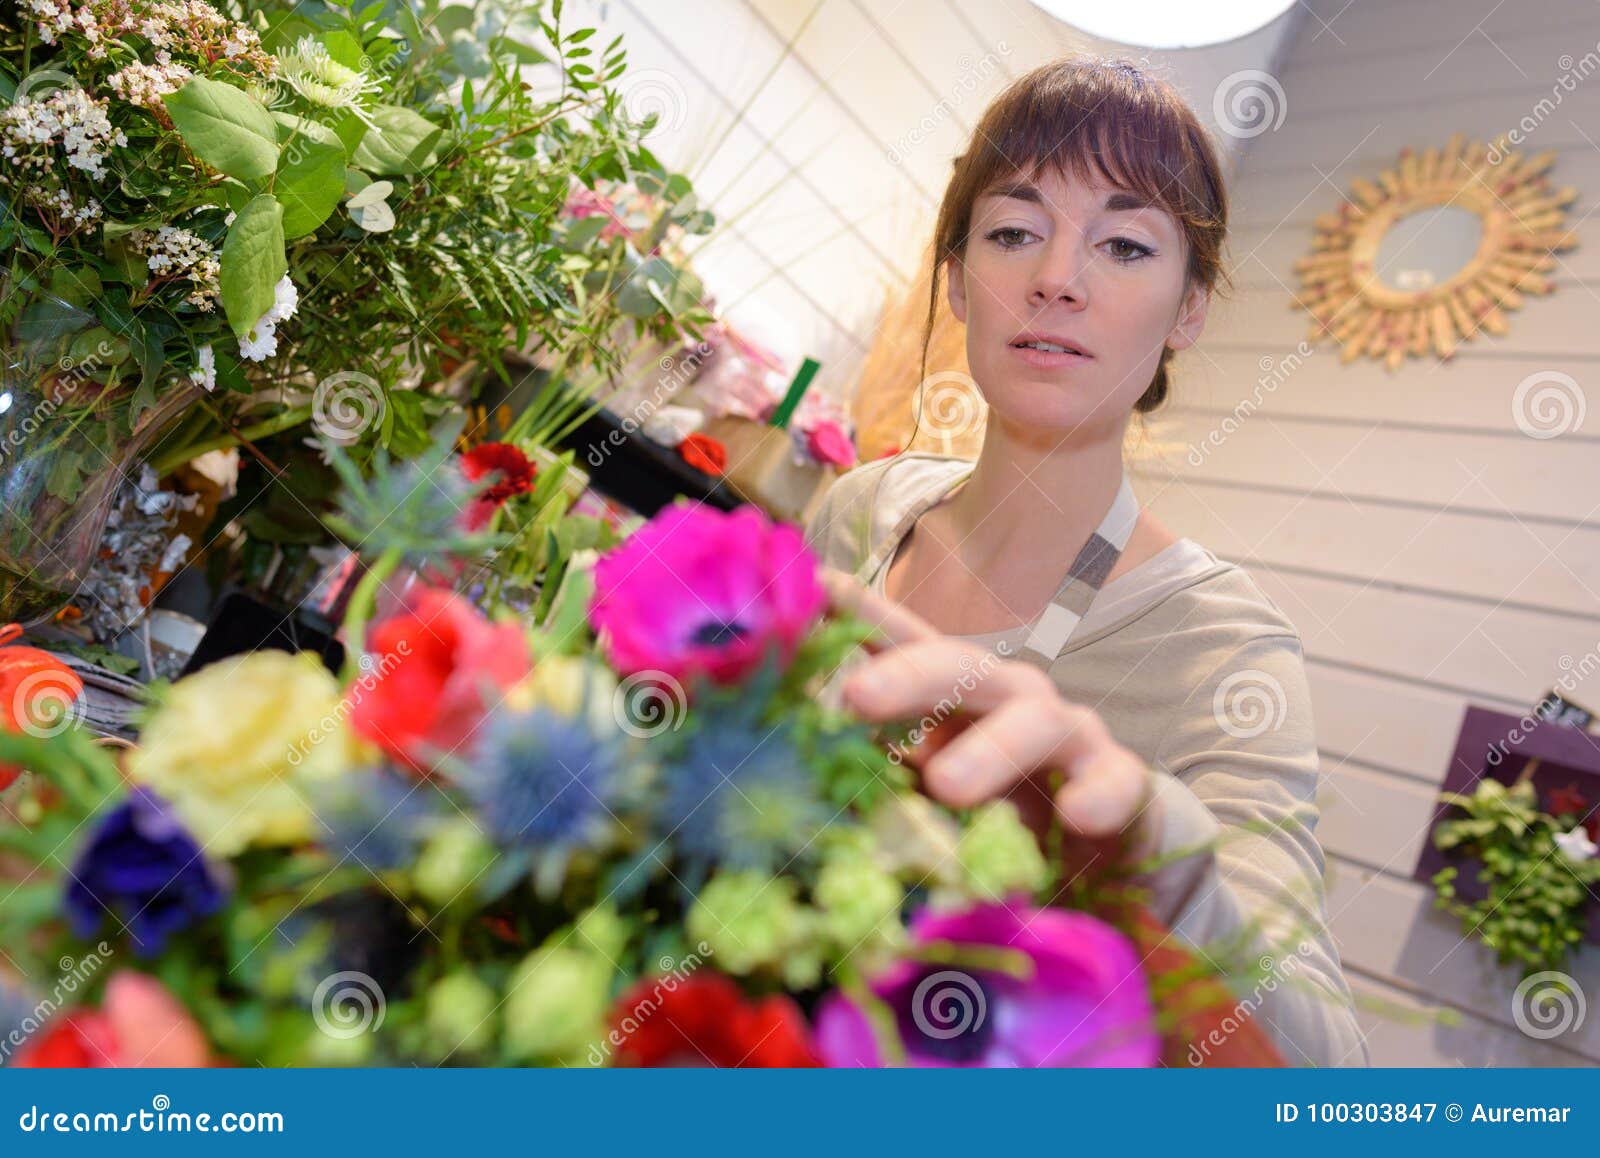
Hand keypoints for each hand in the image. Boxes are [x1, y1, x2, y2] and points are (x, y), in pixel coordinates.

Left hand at [822, 569, 1155, 845]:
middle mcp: (1009, 699)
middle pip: (960, 668)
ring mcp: (1069, 736)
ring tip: (946, 786)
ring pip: (1034, 720)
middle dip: (907, 676)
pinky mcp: (1119, 782)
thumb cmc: (1006, 814)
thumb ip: (886, 779)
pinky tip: (1075, 815)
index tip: (818, 584)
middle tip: (856, 696)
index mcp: (955, 699)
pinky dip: (1096, 795)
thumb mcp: (935, 794)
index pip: (906, 645)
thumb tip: (804, 781)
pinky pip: (1115, 781)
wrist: (1109, 851)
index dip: (864, 614)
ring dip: (989, 750)